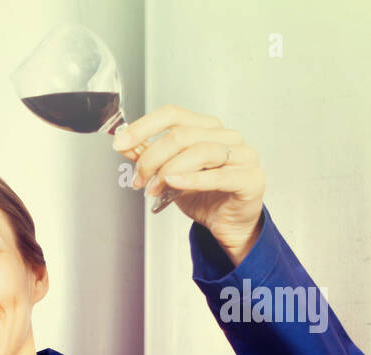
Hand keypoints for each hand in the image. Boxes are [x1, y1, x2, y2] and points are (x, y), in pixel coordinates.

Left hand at [113, 104, 264, 261]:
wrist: (226, 223)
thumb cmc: (203, 196)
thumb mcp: (169, 175)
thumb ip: (149, 158)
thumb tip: (124, 144)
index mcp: (207, 128)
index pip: (172, 114)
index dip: (143, 127)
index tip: (120, 142)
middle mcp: (226, 135)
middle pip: (181, 135)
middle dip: (152, 159)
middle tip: (138, 180)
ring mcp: (242, 155)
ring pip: (200, 151)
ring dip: (168, 171)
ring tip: (153, 189)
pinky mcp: (250, 178)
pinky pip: (219, 176)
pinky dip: (192, 180)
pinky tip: (173, 184)